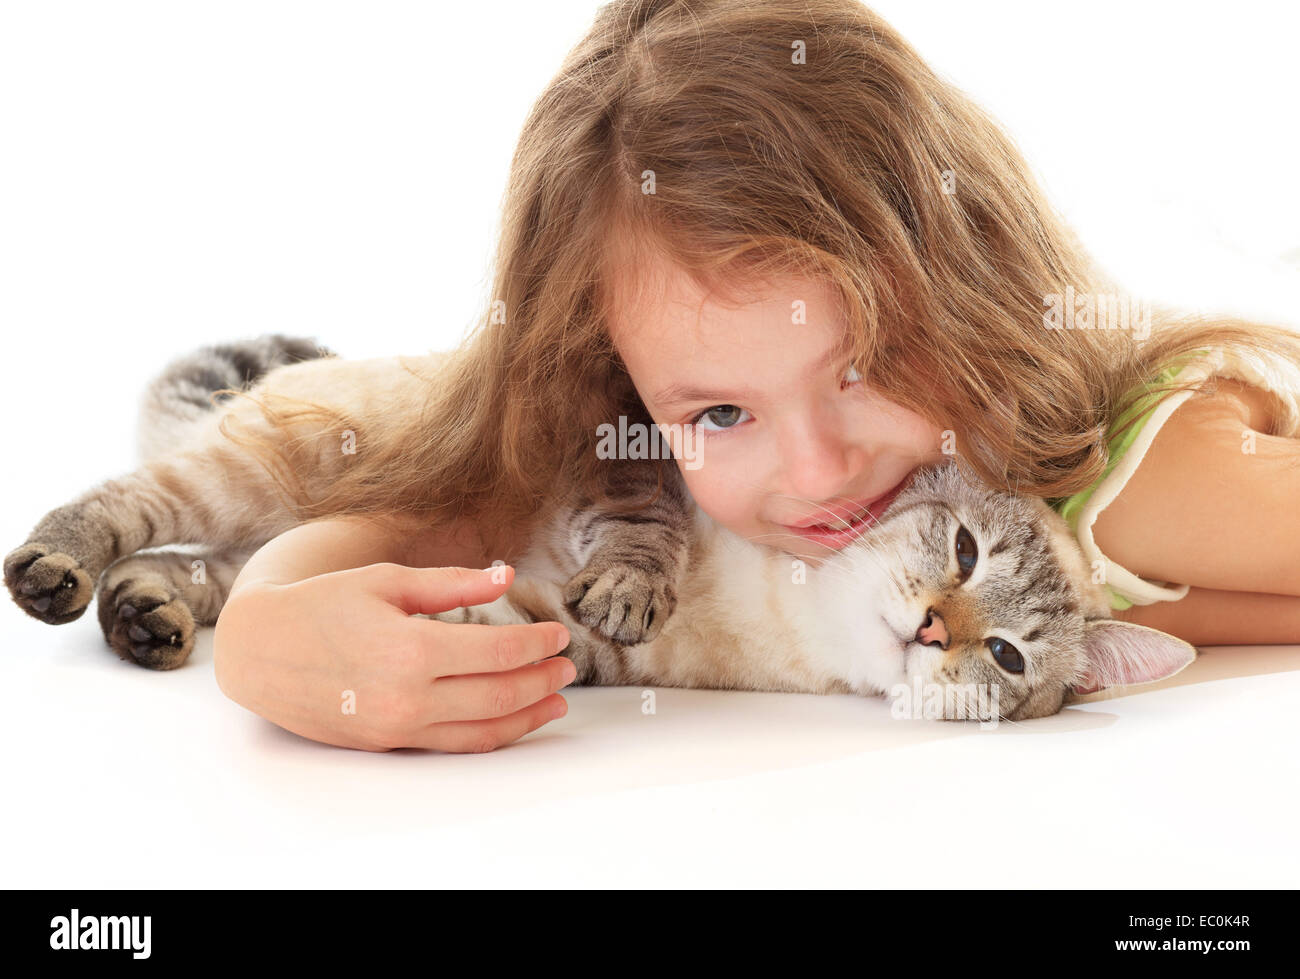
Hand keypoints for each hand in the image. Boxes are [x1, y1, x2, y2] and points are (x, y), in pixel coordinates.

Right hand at [213, 563, 573, 751]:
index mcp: (410, 648)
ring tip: (556, 700)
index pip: (497, 650)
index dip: (536, 643)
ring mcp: (397, 727)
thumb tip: (507, 575)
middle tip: (567, 666)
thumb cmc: (322, 605)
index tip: (559, 633)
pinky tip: (513, 721)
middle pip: (499, 694)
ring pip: (482, 730)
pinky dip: (492, 735)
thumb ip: (453, 582)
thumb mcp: (386, 579)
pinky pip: (454, 746)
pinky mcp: (388, 744)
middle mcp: (407, 696)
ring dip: (527, 716)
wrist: (259, 652)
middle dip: (541, 680)